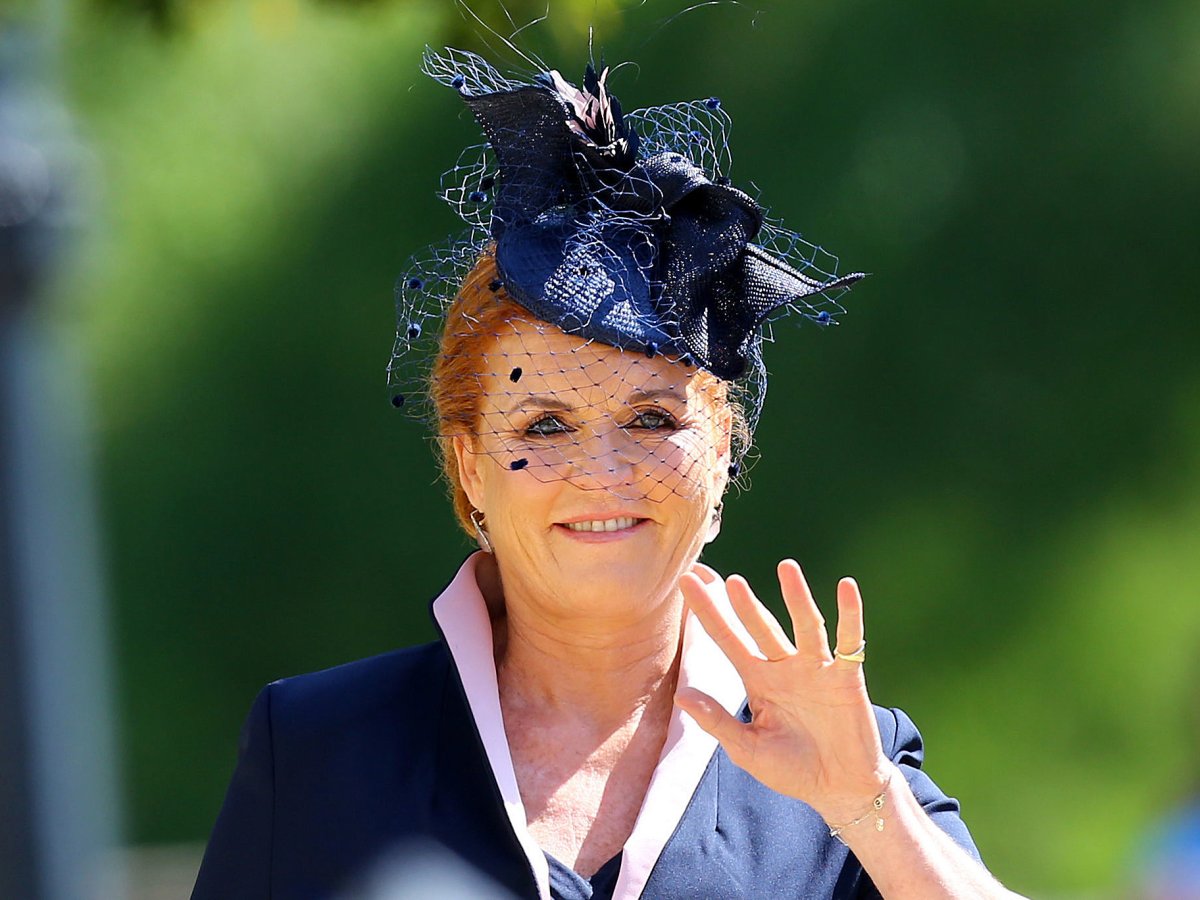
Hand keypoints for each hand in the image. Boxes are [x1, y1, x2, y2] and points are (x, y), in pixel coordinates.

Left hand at [675, 560, 893, 822]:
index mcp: (756, 680)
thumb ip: (718, 721)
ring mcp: (816, 668)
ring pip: (804, 625)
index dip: (707, 612)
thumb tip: (680, 694)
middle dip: (745, 605)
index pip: (726, 639)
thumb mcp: (748, 749)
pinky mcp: (846, 677)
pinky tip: (846, 588)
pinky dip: (849, 614)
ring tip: (787, 567)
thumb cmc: (791, 769)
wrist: (838, 788)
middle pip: (761, 628)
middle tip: (727, 579)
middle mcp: (783, 666)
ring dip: (796, 597)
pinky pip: (848, 641)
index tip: (685, 582)